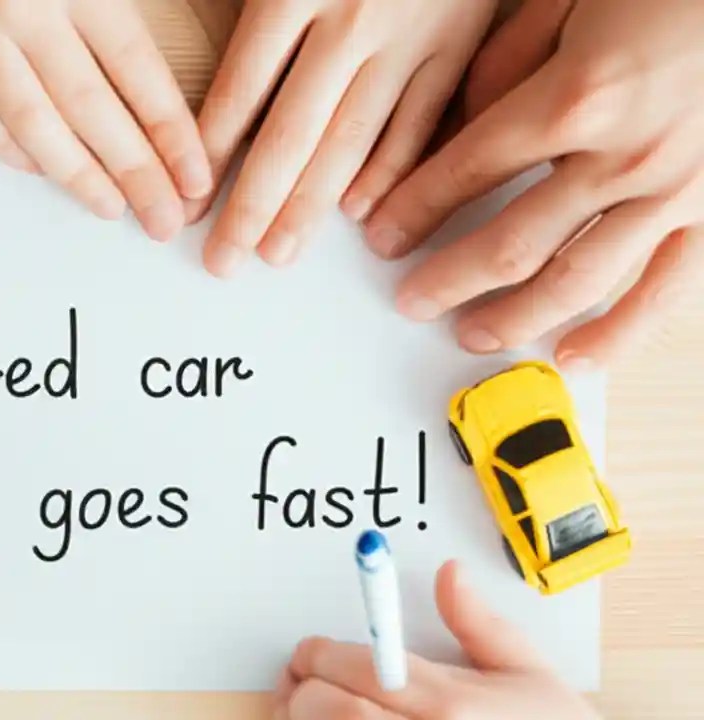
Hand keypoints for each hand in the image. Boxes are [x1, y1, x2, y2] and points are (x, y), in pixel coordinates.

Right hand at [0, 0, 211, 240]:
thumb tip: (163, 68)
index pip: (137, 72)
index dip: (171, 132)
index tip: (197, 177)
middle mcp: (23, 9)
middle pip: (93, 111)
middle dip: (137, 174)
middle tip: (167, 218)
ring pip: (34, 125)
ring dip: (79, 176)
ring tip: (114, 209)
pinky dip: (15, 149)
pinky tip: (48, 171)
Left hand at [190, 0, 497, 275]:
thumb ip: (259, 5)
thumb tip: (207, 84)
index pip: (241, 89)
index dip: (209, 154)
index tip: (188, 201)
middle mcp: (350, 20)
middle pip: (288, 134)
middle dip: (251, 206)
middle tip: (222, 259)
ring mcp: (410, 37)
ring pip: (350, 140)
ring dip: (309, 206)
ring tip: (276, 254)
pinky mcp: (460, 45)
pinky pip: (423, 122)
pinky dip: (392, 172)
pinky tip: (362, 216)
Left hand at [274, 560, 599, 719]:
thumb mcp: (527, 675)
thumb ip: (480, 625)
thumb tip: (449, 574)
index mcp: (448, 704)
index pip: (355, 666)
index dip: (317, 654)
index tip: (311, 652)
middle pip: (325, 708)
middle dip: (302, 689)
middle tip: (298, 681)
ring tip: (301, 710)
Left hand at [365, 0, 703, 369]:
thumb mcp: (570, 0)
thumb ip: (505, 65)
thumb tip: (455, 127)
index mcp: (579, 96)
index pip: (467, 172)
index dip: (414, 210)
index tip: (383, 236)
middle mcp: (626, 155)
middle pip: (511, 243)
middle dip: (448, 280)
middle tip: (412, 300)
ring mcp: (677, 191)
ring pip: (576, 281)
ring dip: (514, 317)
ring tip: (472, 334)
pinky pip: (665, 291)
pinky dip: (617, 333)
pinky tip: (576, 356)